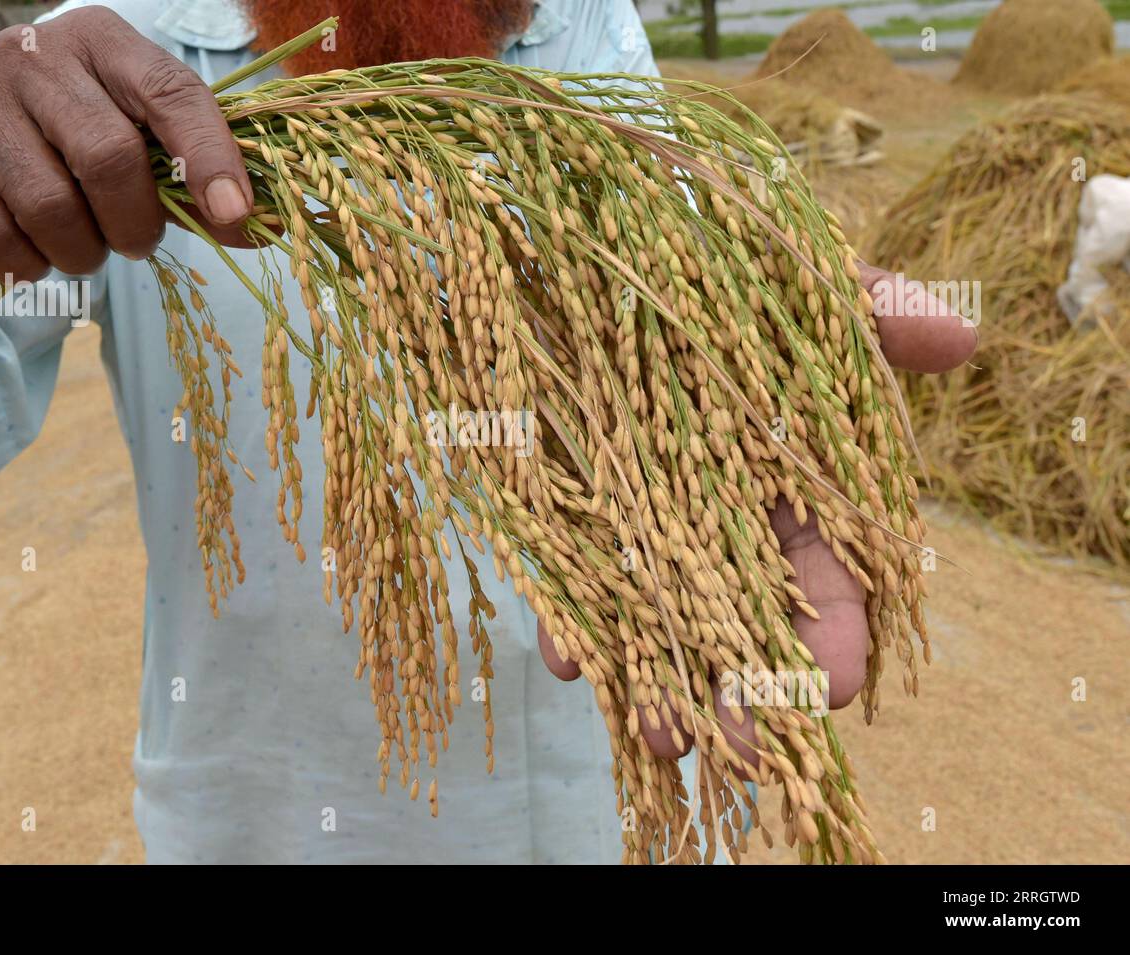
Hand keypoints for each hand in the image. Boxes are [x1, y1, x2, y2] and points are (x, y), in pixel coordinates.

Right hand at [0, 6, 253, 278]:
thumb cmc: (73, 150)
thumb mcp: (140, 147)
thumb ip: (198, 182)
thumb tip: (270, 229)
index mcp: (102, 40)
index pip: (171, 93)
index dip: (210, 158)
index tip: (236, 214)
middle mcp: (32, 50)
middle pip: (110, 158)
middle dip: (136, 226)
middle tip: (135, 244)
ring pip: (51, 206)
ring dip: (81, 253)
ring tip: (80, 248)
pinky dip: (26, 267)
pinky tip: (29, 255)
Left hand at [537, 264, 976, 765]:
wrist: (575, 233)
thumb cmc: (700, 258)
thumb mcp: (784, 278)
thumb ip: (862, 309)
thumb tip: (962, 333)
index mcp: (787, 483)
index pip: (826, 580)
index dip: (832, 637)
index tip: (826, 691)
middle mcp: (714, 518)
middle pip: (737, 622)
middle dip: (741, 688)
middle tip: (734, 741)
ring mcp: (635, 521)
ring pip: (654, 620)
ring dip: (656, 678)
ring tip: (657, 733)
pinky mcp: (562, 509)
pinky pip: (569, 579)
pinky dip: (570, 617)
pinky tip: (569, 655)